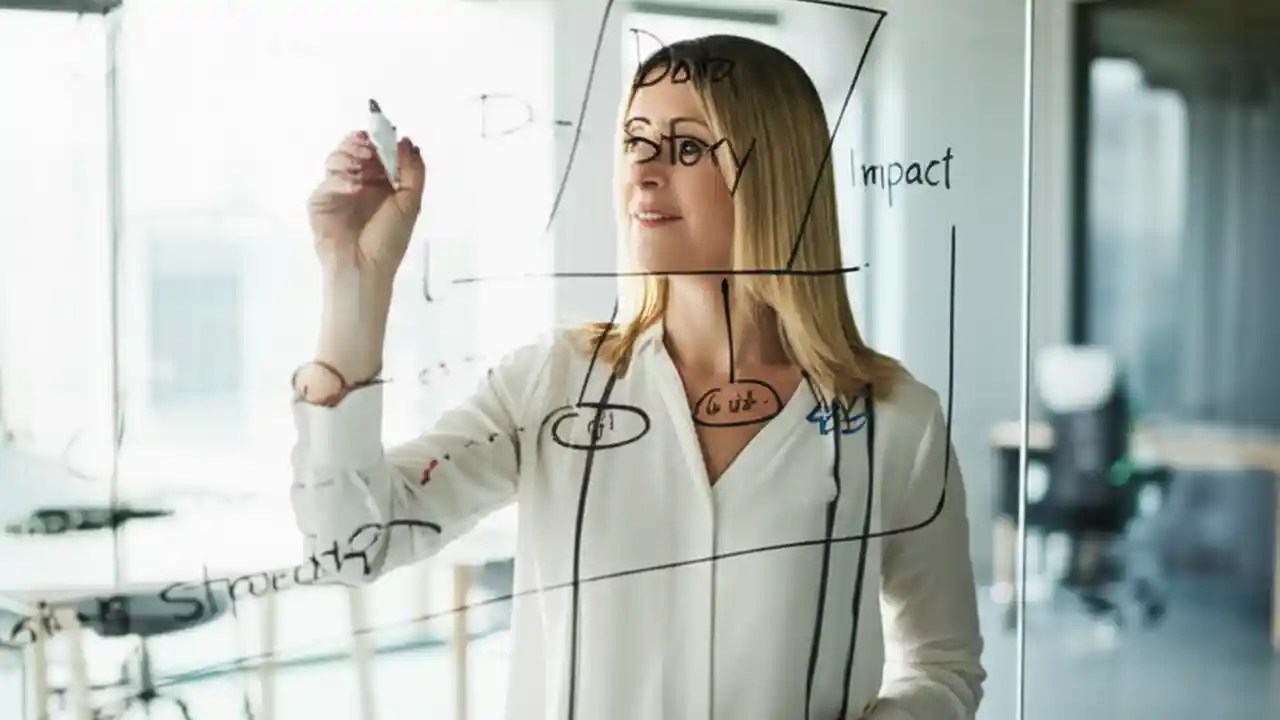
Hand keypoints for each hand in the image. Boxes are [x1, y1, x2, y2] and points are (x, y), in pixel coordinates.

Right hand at [307, 130, 426, 281]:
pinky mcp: (320, 201)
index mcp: (381, 182)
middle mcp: (358, 182)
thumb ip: (413, 172)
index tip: (383, 135)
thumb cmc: (389, 241)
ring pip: (336, 158)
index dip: (379, 140)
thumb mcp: (409, 203)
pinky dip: (340, 180)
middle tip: (368, 150)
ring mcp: (338, 190)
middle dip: (361, 144)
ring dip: (348, 156)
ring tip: (361, 165)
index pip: (377, 150)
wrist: (365, 269)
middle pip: (353, 148)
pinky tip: (353, 187)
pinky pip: (326, 181)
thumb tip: (407, 141)